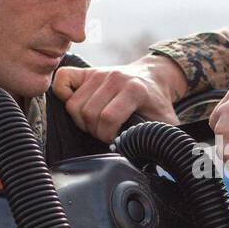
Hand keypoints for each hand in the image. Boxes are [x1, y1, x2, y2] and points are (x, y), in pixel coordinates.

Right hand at [52, 54, 185, 142]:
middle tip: (105, 133)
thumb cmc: (156, 103)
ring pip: (73, 104)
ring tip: (95, 123)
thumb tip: (160, 156)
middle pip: (88, 113)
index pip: (108, 117)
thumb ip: (160, 137)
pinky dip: (62, 94)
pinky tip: (77, 106)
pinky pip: (62, 80)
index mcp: (134, 89)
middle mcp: (114, 78)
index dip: (108, 135)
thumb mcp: (165, 122)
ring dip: (81, 120)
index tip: (115, 140)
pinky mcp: (87, 71)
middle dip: (94, 131)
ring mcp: (99, 73)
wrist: (153, 77)